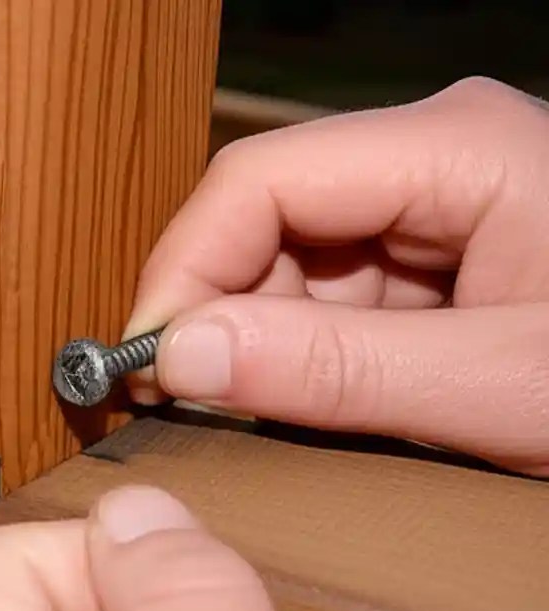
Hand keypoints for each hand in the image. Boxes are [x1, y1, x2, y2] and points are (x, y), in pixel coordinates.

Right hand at [122, 77, 548, 475]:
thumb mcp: (506, 385)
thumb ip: (340, 370)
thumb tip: (184, 356)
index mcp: (453, 147)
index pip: (258, 181)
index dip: (184, 270)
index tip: (147, 365)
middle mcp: (434, 161)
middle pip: (267, 221)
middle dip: (221, 314)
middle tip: (192, 408)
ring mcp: (438, 210)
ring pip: (292, 267)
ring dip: (266, 346)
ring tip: (276, 419)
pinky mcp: (443, 261)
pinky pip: (338, 301)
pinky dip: (310, 359)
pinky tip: (327, 407)